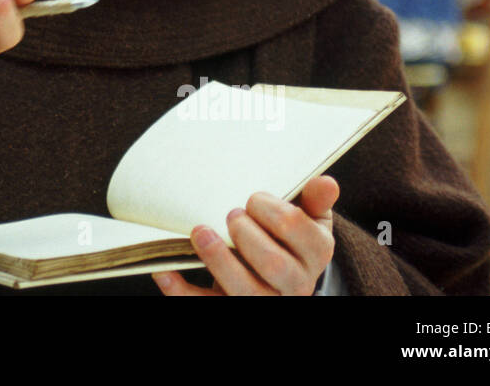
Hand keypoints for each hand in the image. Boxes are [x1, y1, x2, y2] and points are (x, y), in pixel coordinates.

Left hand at [154, 175, 338, 295]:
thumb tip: (326, 181)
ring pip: (244, 291)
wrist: (280, 279)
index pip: (296, 229)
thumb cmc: (289, 238)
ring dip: (218, 261)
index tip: (253, 199)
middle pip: (273, 265)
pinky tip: (163, 269)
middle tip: (230, 215)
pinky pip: (206, 304)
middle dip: (247, 235)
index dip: (270, 209)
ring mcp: (263, 300)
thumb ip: (314, 200)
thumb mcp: (309, 219)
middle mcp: (295, 284)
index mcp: (315, 254)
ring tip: (200, 232)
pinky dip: (181, 290)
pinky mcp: (231, 308)